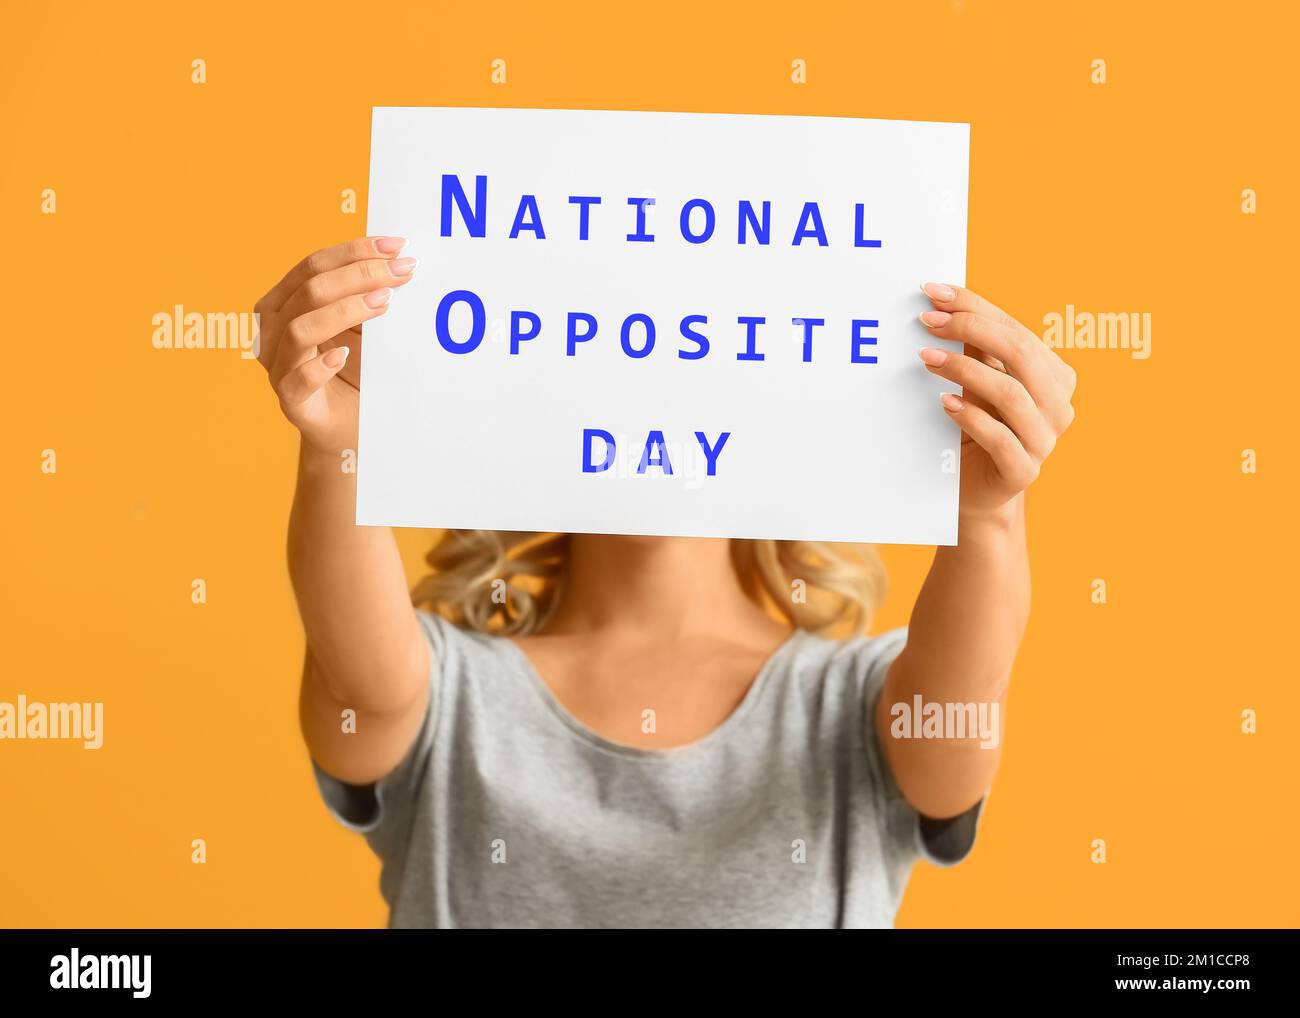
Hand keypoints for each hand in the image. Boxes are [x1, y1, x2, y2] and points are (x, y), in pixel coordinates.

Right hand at [254, 237, 415, 454]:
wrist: (348, 428)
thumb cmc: (355, 372)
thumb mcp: (362, 328)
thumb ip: (367, 296)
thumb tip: (401, 261)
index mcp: (284, 303)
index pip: (313, 266)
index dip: (354, 251)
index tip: (396, 246)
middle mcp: (273, 331)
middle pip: (309, 290)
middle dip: (360, 274)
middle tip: (402, 271)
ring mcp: (278, 367)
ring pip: (300, 328)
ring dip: (345, 311)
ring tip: (385, 302)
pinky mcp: (291, 402)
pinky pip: (297, 381)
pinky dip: (319, 366)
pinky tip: (343, 356)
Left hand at [917, 283, 1076, 517]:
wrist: (976, 488)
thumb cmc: (977, 427)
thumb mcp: (978, 383)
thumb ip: (974, 348)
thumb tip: (944, 303)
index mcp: (1054, 376)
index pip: (1018, 331)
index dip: (977, 308)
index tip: (935, 293)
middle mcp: (1058, 405)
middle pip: (1021, 355)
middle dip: (972, 330)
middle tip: (929, 322)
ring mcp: (1045, 440)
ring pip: (1012, 394)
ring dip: (965, 370)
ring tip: (928, 359)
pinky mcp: (1023, 471)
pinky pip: (1000, 439)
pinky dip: (971, 417)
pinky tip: (945, 403)